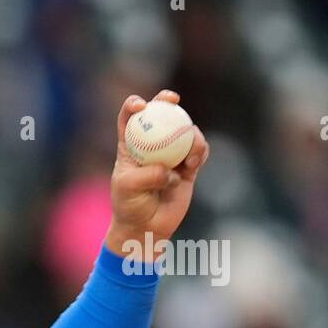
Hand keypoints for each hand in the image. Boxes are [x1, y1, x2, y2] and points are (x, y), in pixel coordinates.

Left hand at [104, 89, 209, 260]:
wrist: (147, 227)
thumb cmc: (129, 206)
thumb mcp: (129, 188)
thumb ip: (147, 175)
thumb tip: (169, 169)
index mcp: (130, 145)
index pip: (128, 118)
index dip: (133, 105)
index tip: (140, 105)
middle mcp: (152, 145)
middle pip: (160, 114)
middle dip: (166, 100)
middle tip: (172, 100)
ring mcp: (172, 153)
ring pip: (185, 131)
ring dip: (190, 135)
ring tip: (188, 157)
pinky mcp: (189, 165)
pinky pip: (199, 150)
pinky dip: (200, 151)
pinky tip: (194, 161)